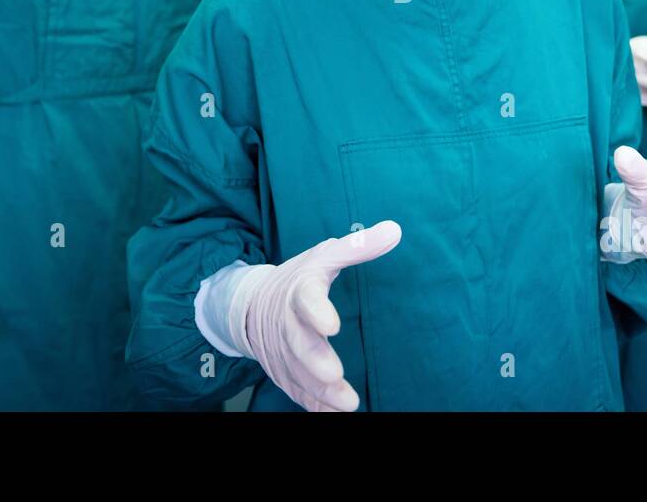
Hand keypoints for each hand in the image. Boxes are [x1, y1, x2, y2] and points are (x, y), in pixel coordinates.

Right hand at [222, 221, 401, 411]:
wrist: (250, 304)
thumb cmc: (297, 278)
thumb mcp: (324, 256)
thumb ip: (358, 246)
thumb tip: (395, 230)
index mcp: (299, 291)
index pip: (305, 299)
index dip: (317, 312)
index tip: (332, 324)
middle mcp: (287, 324)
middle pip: (298, 343)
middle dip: (314, 361)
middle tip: (334, 374)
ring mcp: (282, 352)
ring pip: (298, 374)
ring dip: (320, 391)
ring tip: (348, 404)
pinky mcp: (284, 372)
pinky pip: (297, 393)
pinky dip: (313, 406)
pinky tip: (333, 415)